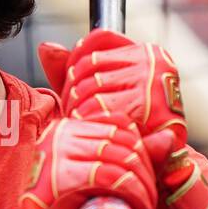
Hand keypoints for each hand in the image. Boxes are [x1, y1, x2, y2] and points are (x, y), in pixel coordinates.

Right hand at [0, 113, 173, 208]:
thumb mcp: (105, 182)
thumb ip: (135, 156)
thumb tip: (169, 138)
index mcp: (64, 129)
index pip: (119, 125)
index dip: (143, 150)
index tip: (147, 181)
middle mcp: (58, 136)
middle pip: (123, 142)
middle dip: (148, 173)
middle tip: (151, 203)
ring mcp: (57, 156)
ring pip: (121, 161)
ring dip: (146, 189)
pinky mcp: (60, 180)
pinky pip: (111, 179)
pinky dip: (135, 195)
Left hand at [39, 30, 207, 208]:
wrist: (162, 169)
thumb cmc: (127, 130)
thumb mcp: (99, 96)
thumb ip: (72, 70)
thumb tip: (45, 47)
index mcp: (148, 53)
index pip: (99, 39)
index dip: (76, 56)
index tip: (70, 79)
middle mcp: (153, 62)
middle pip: (88, 64)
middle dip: (72, 88)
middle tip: (73, 110)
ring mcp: (150, 82)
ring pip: (89, 86)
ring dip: (76, 106)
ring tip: (82, 123)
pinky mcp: (145, 106)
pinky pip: (96, 108)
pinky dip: (86, 121)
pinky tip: (89, 132)